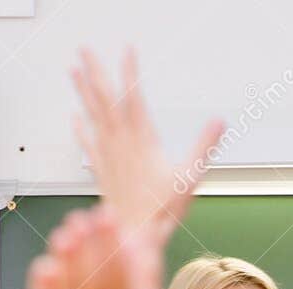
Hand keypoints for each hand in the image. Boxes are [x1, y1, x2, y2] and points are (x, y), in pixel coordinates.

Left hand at [28, 205, 163, 288]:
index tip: (107, 215)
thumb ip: (144, 276)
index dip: (111, 240)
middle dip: (85, 244)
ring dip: (63, 259)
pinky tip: (44, 265)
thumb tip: (142, 240)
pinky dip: (43, 288)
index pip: (120, 269)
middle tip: (80, 218)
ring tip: (63, 235)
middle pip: (91, 275)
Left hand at [71, 48, 222, 245]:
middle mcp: (120, 143)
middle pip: (103, 99)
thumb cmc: (161, 211)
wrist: (133, 235)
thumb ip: (204, 146)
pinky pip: (87, 143)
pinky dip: (79, 128)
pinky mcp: (101, 170)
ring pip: (91, 115)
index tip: (127, 49)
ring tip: (73, 71)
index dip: (129, 71)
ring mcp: (107, 155)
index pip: (133, 96)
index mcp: (141, 140)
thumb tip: (219, 121)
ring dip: (82, 92)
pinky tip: (74, 118)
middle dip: (94, 71)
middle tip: (84, 49)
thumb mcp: (190, 177)